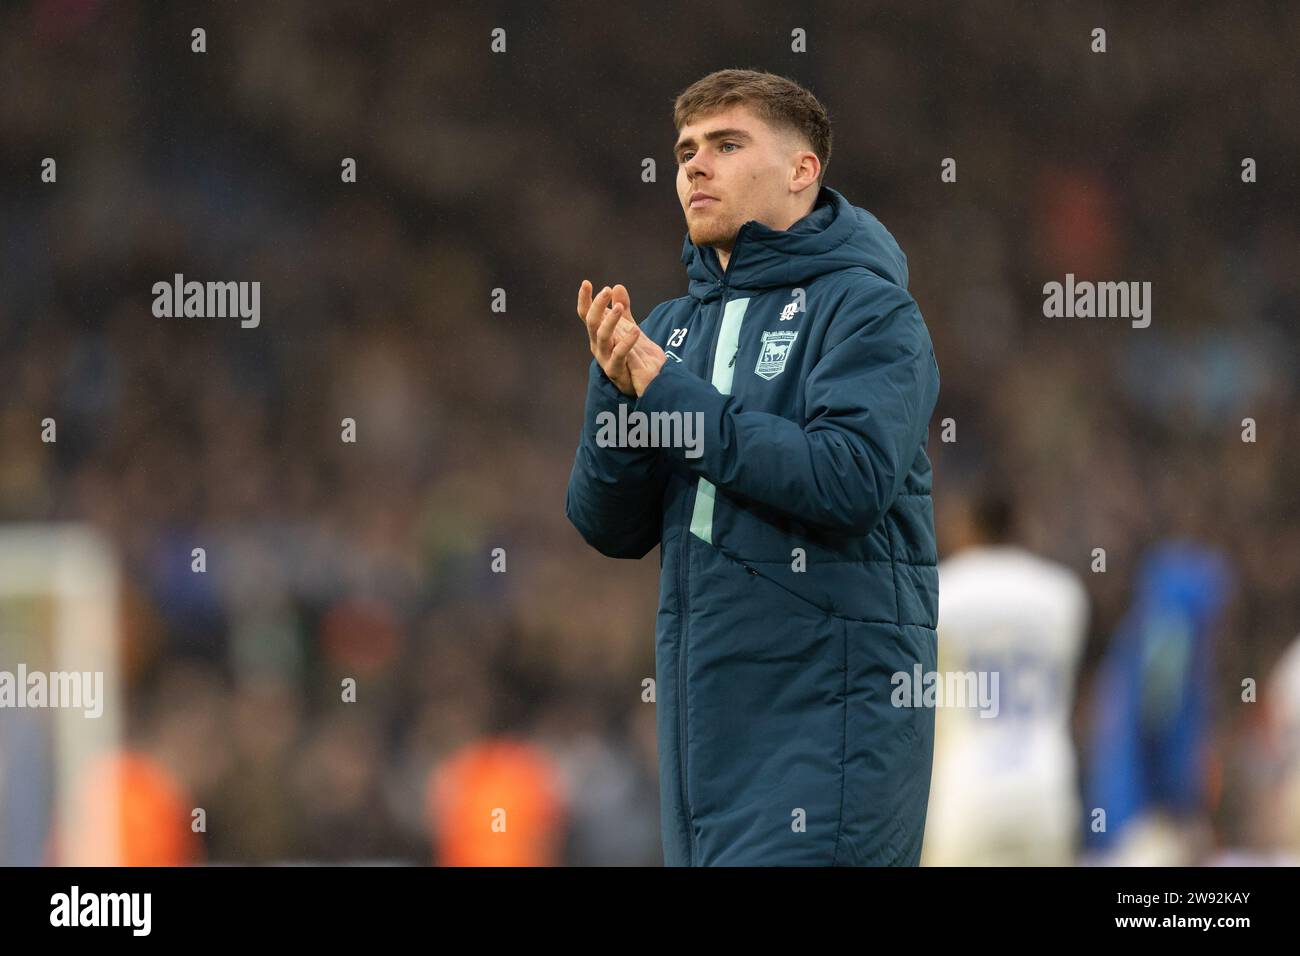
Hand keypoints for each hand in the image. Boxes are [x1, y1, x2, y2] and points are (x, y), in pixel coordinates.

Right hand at [577, 280, 665, 396]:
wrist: (639, 383)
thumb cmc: (630, 354)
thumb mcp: (627, 327)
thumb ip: (622, 308)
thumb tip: (617, 285)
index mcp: (597, 333)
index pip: (586, 314)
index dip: (584, 299)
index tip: (586, 282)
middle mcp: (597, 344)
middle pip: (591, 322)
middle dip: (597, 305)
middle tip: (606, 291)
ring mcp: (604, 358)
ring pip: (602, 336)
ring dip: (610, 320)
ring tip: (619, 307)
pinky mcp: (615, 370)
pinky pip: (618, 354)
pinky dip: (626, 342)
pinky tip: (636, 330)